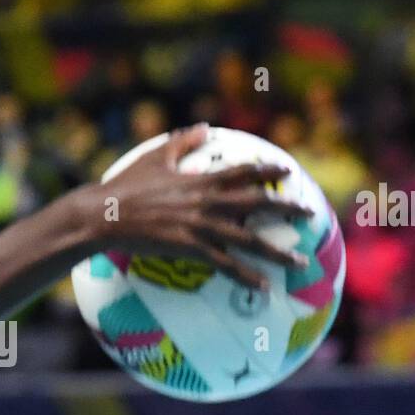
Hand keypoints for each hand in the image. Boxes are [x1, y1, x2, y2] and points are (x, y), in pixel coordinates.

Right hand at [83, 123, 311, 289]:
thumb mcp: (156, 157)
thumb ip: (183, 141)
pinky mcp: (190, 248)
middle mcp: (208, 201)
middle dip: (287, 208)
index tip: (288, 173)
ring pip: (248, 239)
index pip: (244, 171)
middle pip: (257, 203)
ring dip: (277, 252)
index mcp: (201, 179)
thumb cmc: (125, 186)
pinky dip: (246, 276)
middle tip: (310, 215)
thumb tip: (203, 127)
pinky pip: (225, 265)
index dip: (268, 171)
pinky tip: (262, 287)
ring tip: (299, 262)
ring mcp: (201, 226)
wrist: (105, 215)